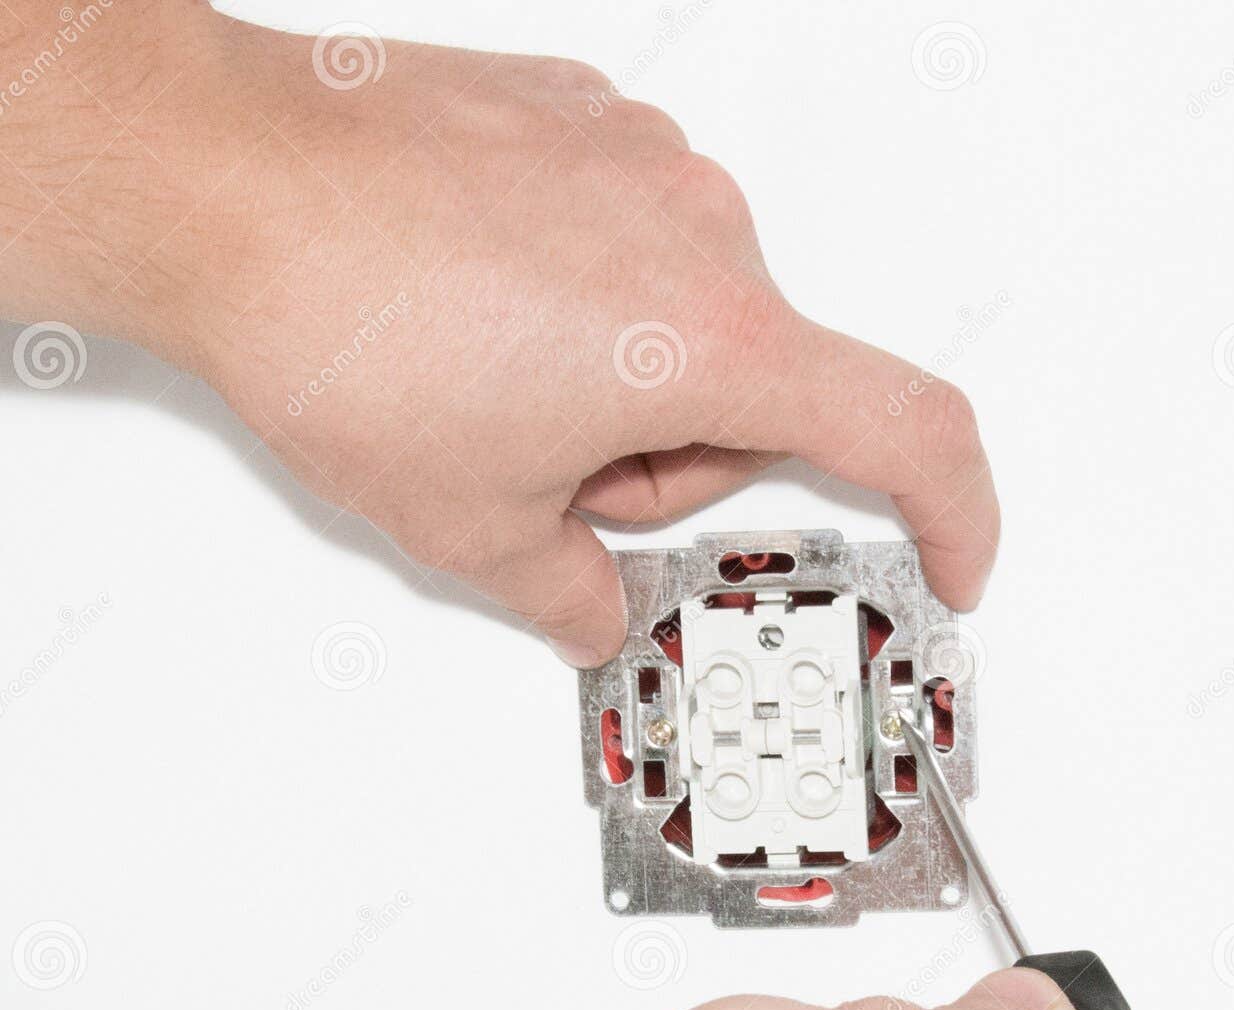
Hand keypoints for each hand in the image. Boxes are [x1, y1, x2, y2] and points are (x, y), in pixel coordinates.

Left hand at [1, 5, 997, 665]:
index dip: (958, 512)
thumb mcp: (475, 526)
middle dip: (673, 467)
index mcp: (710, 342)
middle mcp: (703, 233)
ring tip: (488, 388)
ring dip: (620, 387)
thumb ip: (574, 593)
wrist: (223, 180)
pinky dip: (581, 305)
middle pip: (760, 399)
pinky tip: (479, 316)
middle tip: (555, 482)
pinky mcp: (586, 124)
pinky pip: (631, 245)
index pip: (906, 432)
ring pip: (691, 325)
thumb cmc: (342, 327)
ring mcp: (644, 167)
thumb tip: (597, 609)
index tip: (959, 559)